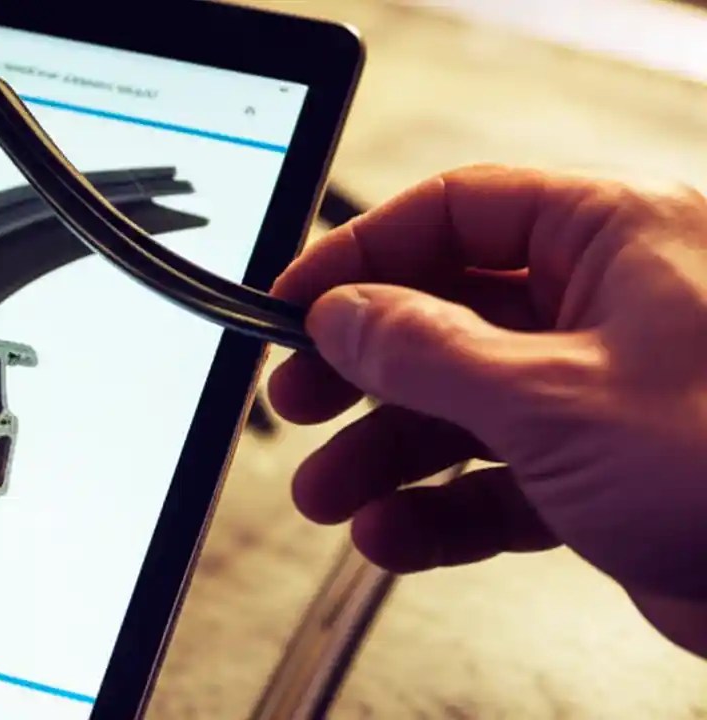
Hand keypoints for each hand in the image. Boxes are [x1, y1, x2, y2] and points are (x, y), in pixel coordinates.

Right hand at [268, 165, 706, 653]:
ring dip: (387, 453)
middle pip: (447, 313)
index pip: (457, 213)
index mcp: (614, 241)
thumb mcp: (553, 396)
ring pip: (463, 405)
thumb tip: (343, 315)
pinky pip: (496, 478)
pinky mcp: (602, 472)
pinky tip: (394, 532)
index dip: (363, 254)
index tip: (297, 299)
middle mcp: (606, 307)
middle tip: (298, 398)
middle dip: (364, 368)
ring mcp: (602, 392)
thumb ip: (427, 351)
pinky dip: (440, 508)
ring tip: (328, 492)